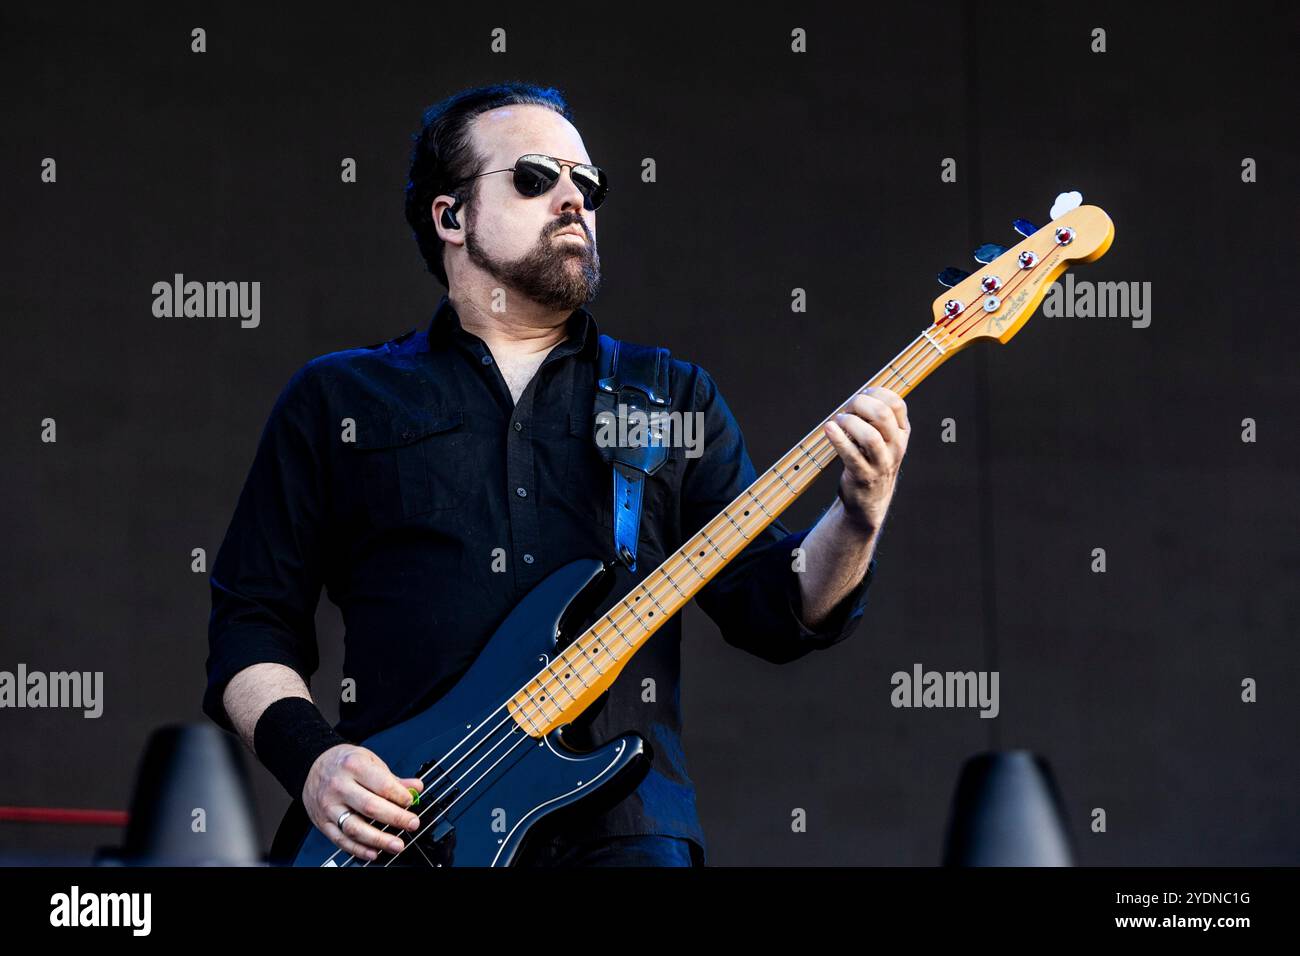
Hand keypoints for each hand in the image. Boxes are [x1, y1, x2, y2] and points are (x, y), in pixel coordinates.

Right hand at [303, 743, 425, 861]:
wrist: (313, 766)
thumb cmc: (344, 763)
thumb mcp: (370, 760)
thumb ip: (393, 778)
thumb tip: (415, 788)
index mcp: (354, 766)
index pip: (381, 785)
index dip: (400, 796)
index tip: (411, 802)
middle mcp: (339, 786)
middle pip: (370, 807)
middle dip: (395, 818)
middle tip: (412, 824)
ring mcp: (329, 806)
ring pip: (355, 827)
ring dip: (379, 840)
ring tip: (397, 844)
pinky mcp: (323, 823)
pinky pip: (341, 840)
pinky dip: (359, 849)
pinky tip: (374, 852)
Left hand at [822, 386, 909, 533]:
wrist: (869, 500)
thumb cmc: (870, 460)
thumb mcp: (882, 439)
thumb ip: (874, 418)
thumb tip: (858, 396)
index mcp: (902, 433)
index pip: (896, 404)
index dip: (876, 393)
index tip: (861, 395)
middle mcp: (896, 447)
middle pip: (883, 415)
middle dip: (860, 404)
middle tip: (847, 409)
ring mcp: (881, 463)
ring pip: (870, 436)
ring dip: (849, 423)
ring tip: (838, 421)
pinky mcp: (863, 475)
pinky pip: (851, 455)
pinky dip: (837, 439)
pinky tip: (829, 428)